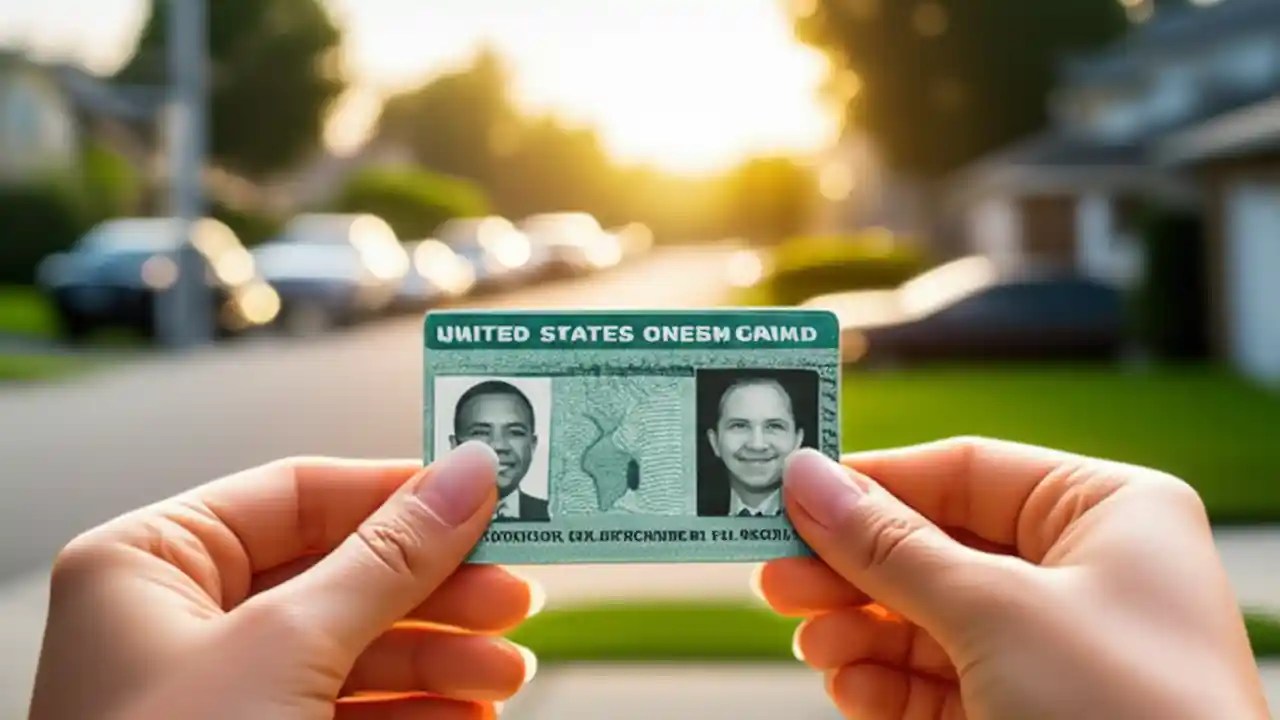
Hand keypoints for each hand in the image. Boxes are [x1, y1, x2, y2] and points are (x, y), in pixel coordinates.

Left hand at [30, 442, 537, 719]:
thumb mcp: (287, 648)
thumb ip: (387, 559)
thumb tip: (466, 475)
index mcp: (148, 565)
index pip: (297, 494)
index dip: (398, 493)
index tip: (486, 495)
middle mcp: (178, 621)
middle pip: (341, 572)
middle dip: (438, 591)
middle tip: (513, 596)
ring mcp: (219, 692)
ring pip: (356, 648)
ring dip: (442, 659)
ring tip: (506, 672)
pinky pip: (350, 710)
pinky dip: (417, 712)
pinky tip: (469, 716)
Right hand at [759, 438, 1267, 719]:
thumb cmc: (1132, 717)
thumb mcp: (997, 614)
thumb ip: (891, 547)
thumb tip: (807, 479)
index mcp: (1109, 514)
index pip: (964, 470)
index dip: (872, 482)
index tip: (790, 495)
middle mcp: (1086, 574)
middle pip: (935, 547)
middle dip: (852, 568)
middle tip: (776, 576)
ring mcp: (1057, 650)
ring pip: (928, 618)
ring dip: (860, 631)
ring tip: (811, 640)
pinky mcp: (1031, 713)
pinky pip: (939, 679)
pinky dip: (886, 683)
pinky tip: (848, 683)